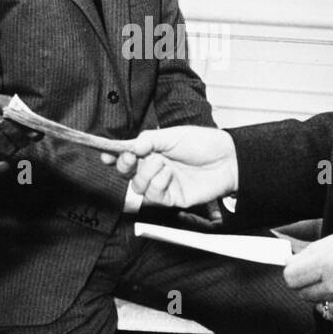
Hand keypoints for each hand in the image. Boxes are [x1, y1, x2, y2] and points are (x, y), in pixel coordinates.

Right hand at [102, 126, 237, 207]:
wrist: (226, 159)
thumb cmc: (204, 144)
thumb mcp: (172, 135)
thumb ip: (148, 140)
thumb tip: (130, 146)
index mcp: (153, 152)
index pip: (128, 156)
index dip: (114, 157)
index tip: (106, 154)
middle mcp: (156, 169)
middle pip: (128, 174)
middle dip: (125, 166)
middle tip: (130, 158)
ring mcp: (163, 184)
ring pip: (138, 186)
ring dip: (146, 174)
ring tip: (162, 164)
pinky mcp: (172, 198)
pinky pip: (153, 196)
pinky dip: (157, 184)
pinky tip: (168, 175)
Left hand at [282, 221, 332, 322]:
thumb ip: (315, 250)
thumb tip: (293, 259)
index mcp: (329, 262)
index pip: (291, 278)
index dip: (295, 271)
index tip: (301, 267)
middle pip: (303, 293)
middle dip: (309, 282)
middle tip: (324, 271)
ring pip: (320, 306)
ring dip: (325, 295)